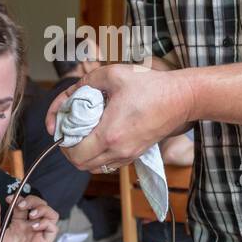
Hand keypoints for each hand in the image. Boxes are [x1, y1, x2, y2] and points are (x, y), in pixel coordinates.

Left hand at [0, 193, 57, 241]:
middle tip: (22, 204)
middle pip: (40, 205)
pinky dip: (46, 222)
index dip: (19, 198)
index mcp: (17, 223)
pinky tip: (35, 225)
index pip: (24, 204)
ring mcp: (38, 233)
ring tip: (31, 214)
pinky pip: (53, 228)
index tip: (9, 198)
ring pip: (50, 213)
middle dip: (32, 200)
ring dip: (42, 209)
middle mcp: (29, 227)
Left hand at [55, 64, 195, 171]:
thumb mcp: (113, 74)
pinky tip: (99, 136)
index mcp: (109, 133)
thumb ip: (86, 81)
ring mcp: (129, 155)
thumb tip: (71, 93)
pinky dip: (98, 155)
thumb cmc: (150, 85)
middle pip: (81, 165)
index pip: (74, 153)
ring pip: (95, 168)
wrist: (182, 98)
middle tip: (68, 131)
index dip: (60, 143)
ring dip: (83, 154)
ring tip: (83, 134)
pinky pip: (109, 164)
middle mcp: (118, 150)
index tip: (59, 129)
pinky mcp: (136, 154)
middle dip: (69, 150)